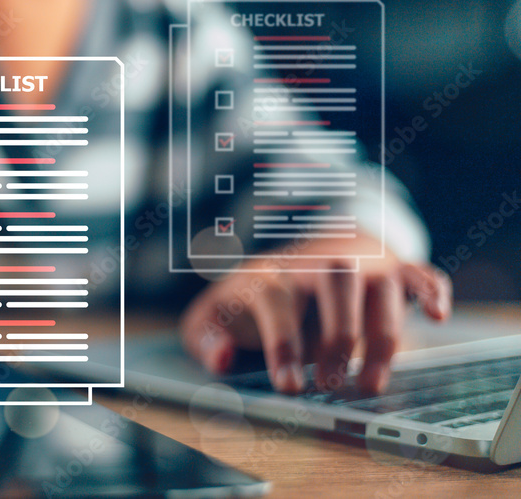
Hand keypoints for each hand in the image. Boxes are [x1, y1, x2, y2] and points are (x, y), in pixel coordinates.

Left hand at [179, 233, 451, 393]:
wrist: (298, 256)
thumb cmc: (255, 299)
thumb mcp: (216, 316)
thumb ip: (205, 338)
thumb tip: (220, 357)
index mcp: (271, 274)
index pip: (277, 299)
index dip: (282, 344)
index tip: (290, 386)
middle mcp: (318, 264)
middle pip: (336, 282)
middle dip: (338, 335)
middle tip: (333, 385)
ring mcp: (360, 265)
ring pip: (380, 284)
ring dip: (381, 334)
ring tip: (371, 383)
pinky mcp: (393, 271)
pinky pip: (418, 272)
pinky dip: (431, 290)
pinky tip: (437, 314)